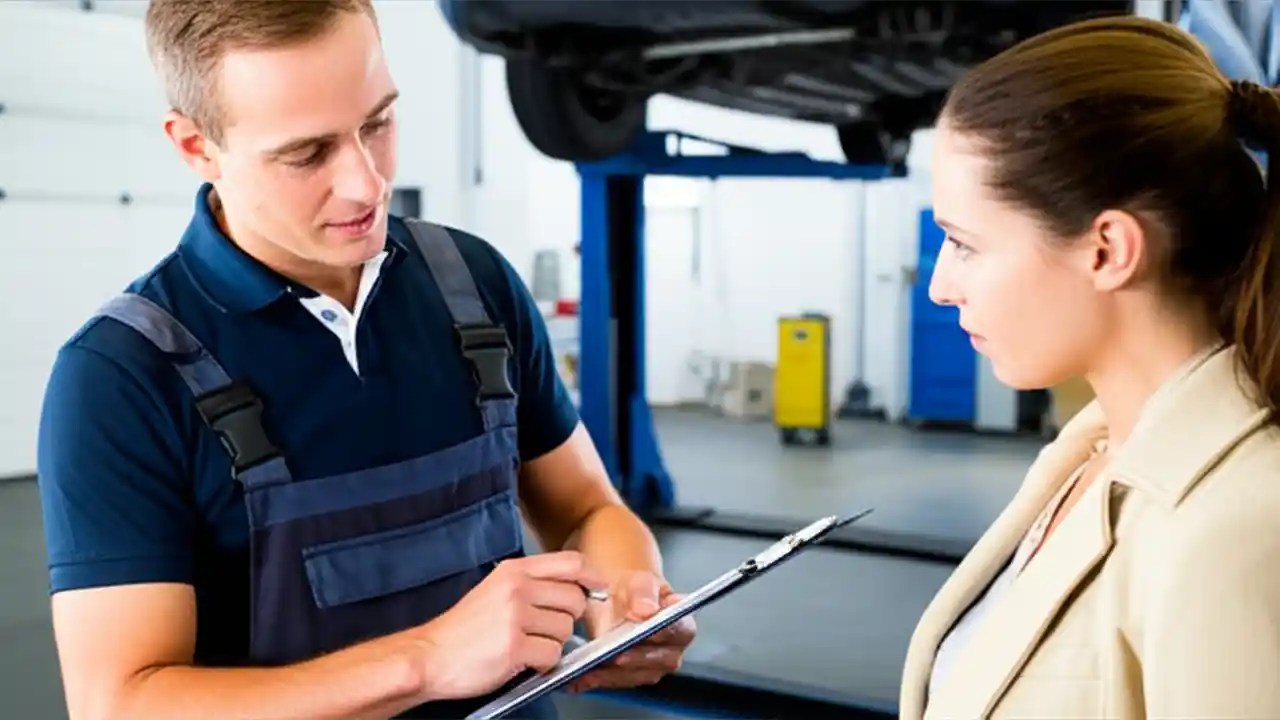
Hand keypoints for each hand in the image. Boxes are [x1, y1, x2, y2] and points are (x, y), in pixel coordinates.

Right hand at [418, 551, 608, 700]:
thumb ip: (532, 584)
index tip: (599, 589)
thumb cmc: (464, 628)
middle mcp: (517, 588)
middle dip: (567, 620)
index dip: (592, 577)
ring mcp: (515, 617)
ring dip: (552, 644)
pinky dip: (542, 665)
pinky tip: (522, 661)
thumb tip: (577, 589)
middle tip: (544, 630)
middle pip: (575, 599)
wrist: (431, 655)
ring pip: (566, 631)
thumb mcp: (496, 589)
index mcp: (514, 570)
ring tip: (526, 646)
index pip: (571, 562)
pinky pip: (552, 656)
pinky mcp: (514, 647)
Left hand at [567, 570, 696, 692]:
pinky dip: (596, 679)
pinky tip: (579, 675)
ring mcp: (651, 668)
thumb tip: (647, 609)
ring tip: (590, 666)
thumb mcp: (639, 581)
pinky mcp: (629, 678)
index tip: (646, 631)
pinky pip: (613, 682)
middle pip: (657, 661)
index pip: (678, 631)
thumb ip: (644, 592)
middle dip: (634, 658)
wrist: (617, 600)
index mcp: (681, 625)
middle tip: (615, 654)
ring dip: (612, 673)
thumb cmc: (634, 591)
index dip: (663, 633)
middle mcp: (671, 651)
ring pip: (634, 676)